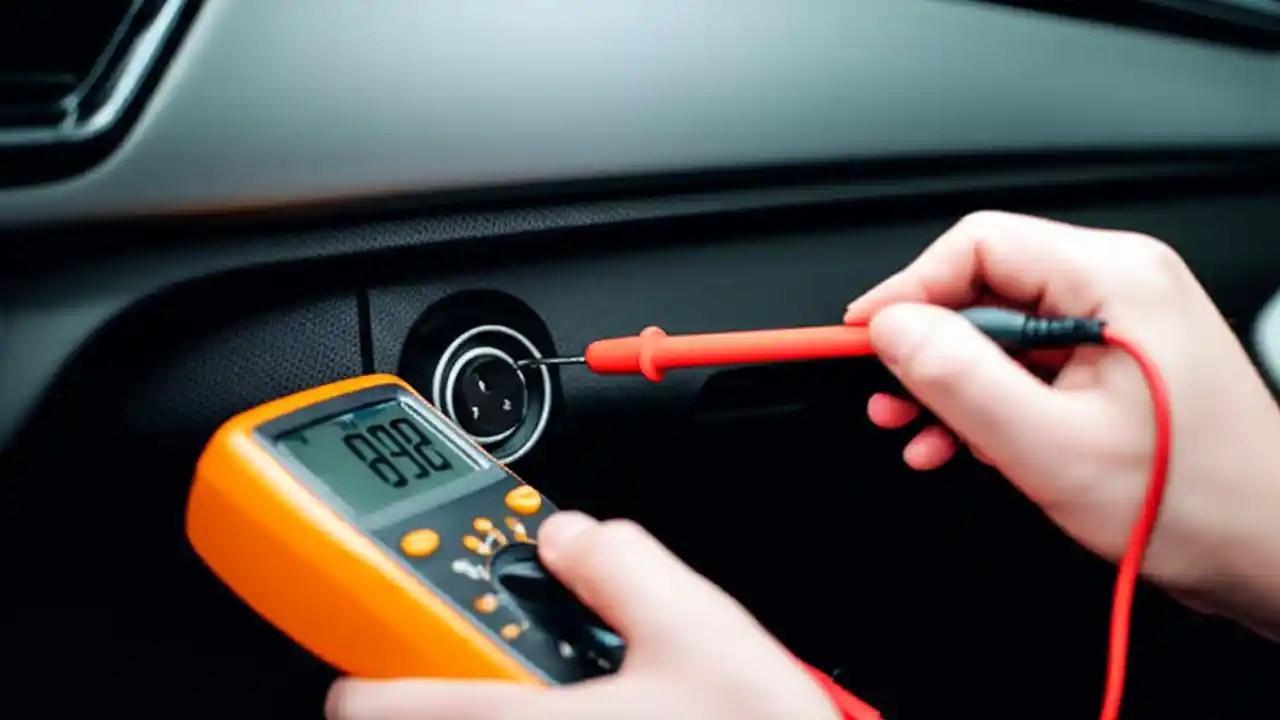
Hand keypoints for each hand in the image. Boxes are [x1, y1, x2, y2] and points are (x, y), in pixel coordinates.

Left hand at [326, 511, 839, 719]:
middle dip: (455, 673)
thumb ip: (620, 562)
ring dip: (501, 699)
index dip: (361, 667)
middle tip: (513, 642)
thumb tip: (571, 537)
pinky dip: (538, 712)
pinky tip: (604, 702)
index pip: (373, 708)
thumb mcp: (700, 632)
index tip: (369, 643)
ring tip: (568, 671)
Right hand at [844, 211, 1279, 632]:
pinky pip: (1028, 364)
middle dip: (926, 347)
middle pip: (985, 287)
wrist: (1273, 550)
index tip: (862, 335)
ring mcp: (1120, 323)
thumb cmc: (1198, 503)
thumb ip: (960, 379)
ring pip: (1000, 331)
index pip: (978, 245)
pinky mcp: (1115, 362)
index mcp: (1114, 279)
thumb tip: (892, 328)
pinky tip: (959, 443)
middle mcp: (1120, 285)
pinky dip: (986, 401)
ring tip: (916, 430)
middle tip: (886, 394)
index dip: (907, 290)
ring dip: (950, 383)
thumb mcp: (1050, 445)